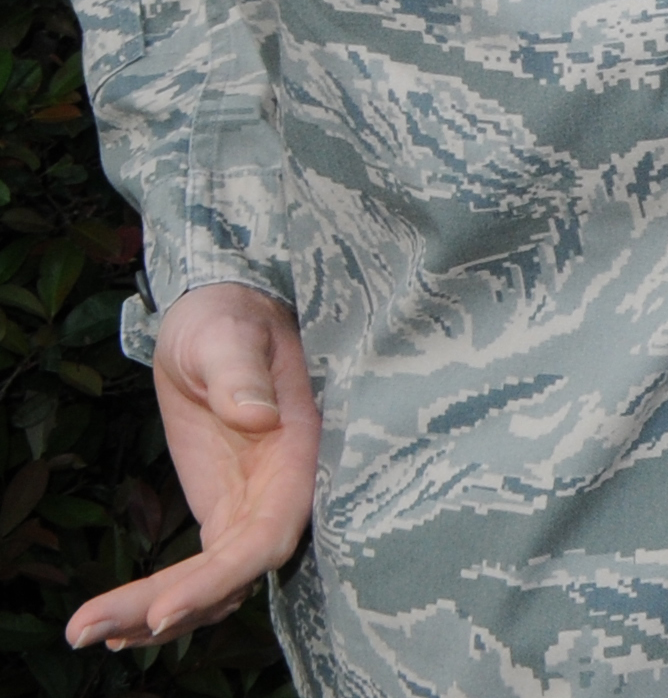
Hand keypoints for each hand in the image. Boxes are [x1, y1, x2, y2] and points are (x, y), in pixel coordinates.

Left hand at [68, 283, 316, 650]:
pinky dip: (160, 600)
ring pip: (214, 582)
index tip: (163, 610)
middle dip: (169, 608)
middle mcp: (279, 492)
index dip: (221, 578)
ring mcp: (249, 506)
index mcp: (296, 453)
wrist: (219, 318)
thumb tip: (255, 416)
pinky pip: (199, 570)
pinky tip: (117, 624)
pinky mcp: (221, 510)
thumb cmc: (231, 318)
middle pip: (232, 574)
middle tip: (90, 631)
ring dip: (153, 613)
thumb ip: (241, 373)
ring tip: (87, 633)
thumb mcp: (229, 335)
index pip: (267, 534)